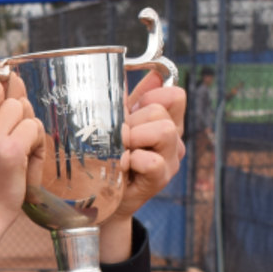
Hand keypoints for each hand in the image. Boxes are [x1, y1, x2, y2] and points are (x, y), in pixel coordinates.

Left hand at [100, 70, 186, 261]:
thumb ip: (127, 100)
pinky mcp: (161, 179)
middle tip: (118, 139)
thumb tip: (141, 72)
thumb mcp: (116, 126)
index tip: (131, 110)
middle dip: (133, 120)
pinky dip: (133, 160)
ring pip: (164, 131)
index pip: (174, 95)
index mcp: (164, 123)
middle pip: (161, 111)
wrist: (97, 199)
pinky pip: (153, 161)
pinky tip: (121, 166)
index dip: (152, 95)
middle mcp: (173, 141)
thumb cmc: (106, 159)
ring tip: (120, 151)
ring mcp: (170, 161)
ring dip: (134, 138)